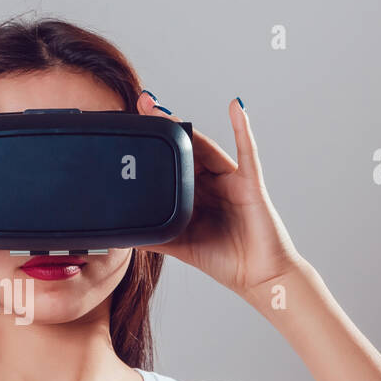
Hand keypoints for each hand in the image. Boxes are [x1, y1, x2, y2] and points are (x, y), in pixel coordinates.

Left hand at [135, 92, 305, 296]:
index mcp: (193, 196)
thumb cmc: (224, 260)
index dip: (153, 146)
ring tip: (163, 107)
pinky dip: (242, 128)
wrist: (259, 277)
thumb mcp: (180, 246)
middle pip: (185, 149)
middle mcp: (210, 183)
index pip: (170, 164)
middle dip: (164, 126)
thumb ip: (155, 236)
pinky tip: (235, 107)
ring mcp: (230, 180)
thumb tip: (121, 233)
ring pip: (206, 147)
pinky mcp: (250, 183)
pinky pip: (247, 150)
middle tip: (140, 104)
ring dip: (187, 125)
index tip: (131, 125)